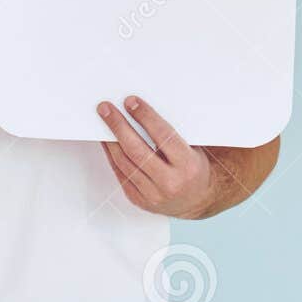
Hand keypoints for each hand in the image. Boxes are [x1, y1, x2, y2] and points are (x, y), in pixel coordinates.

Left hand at [97, 96, 213, 218]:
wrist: (197, 200)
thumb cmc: (193, 169)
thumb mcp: (192, 148)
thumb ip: (171, 133)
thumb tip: (142, 109)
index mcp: (188, 166)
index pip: (163, 136)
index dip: (145, 116)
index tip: (131, 102)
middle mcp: (170, 182)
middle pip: (137, 150)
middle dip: (118, 126)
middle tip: (106, 109)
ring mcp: (153, 195)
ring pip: (124, 162)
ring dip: (110, 139)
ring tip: (103, 121)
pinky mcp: (139, 200)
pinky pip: (120, 174)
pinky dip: (112, 155)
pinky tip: (108, 142)